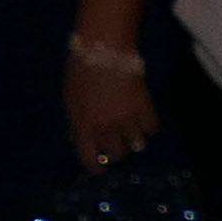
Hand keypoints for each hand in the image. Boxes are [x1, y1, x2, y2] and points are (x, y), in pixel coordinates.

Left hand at [65, 52, 156, 169]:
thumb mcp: (70, 99)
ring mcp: (126, 118)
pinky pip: (151, 129)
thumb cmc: (81, 71)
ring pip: (136, 145)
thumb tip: (78, 139)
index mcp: (83, 125)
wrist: (103, 49)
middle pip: (117, 154)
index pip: (89, 158)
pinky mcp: (144, 107)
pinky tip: (142, 119)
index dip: (96, 169)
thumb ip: (76, 121)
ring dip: (133, 139)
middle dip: (116, 151)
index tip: (101, 171)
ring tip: (130, 129)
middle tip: (117, 141)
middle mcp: (104, 127)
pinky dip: (148, 127)